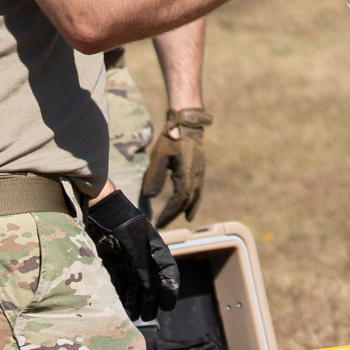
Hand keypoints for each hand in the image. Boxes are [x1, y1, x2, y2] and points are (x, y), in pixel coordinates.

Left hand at [83, 187, 180, 319]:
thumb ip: (144, 269)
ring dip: (134, 302)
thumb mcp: (136, 246)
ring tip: (131, 316)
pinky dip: (119, 297)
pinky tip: (117, 307)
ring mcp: (126, 263)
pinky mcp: (111, 266)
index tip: (168, 306)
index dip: (170, 290)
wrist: (97, 211)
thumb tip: (151, 293)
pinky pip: (118, 285)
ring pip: (134, 288)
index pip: (168, 273)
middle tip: (147, 316)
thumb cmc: (121, 225)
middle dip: (150, 302)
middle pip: (151, 285)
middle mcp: (143, 259)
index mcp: (155, 251)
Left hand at [143, 108, 210, 225]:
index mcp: (186, 174)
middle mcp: (196, 177)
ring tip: (179, 222)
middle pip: (187, 201)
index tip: (160, 222)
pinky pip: (198, 192)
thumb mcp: (159, 156)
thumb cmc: (170, 139)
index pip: (179, 200)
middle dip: (174, 214)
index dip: (170, 212)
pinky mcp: (199, 172)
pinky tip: (189, 212)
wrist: (186, 125)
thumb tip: (150, 196)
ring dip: (185, 210)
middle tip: (163, 224)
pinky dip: (194, 203)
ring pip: (194, 198)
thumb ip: (154, 176)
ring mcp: (200, 174)